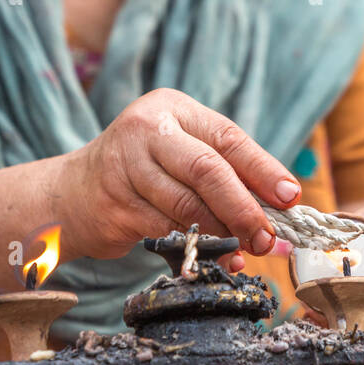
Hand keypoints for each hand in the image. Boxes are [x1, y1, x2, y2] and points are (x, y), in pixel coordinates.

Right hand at [55, 88, 301, 263]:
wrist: (73, 192)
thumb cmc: (143, 171)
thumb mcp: (180, 152)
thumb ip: (224, 170)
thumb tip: (280, 206)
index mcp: (171, 108)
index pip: (227, 137)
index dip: (263, 169)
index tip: (290, 197)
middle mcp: (146, 129)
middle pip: (207, 169)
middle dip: (244, 207)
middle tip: (267, 237)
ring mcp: (125, 166)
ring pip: (187, 205)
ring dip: (222, 233)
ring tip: (243, 249)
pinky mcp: (114, 205)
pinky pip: (166, 230)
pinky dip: (196, 247)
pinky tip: (211, 256)